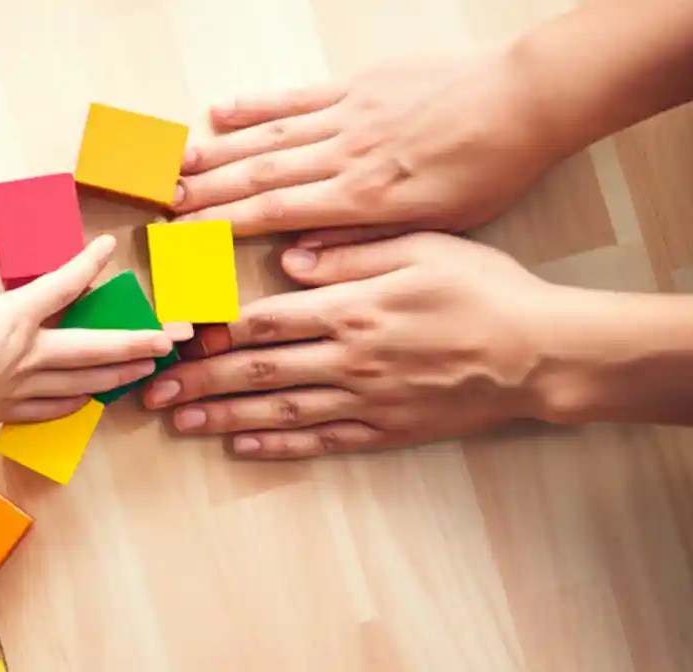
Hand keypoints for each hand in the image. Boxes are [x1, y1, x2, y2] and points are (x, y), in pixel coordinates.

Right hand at [0, 229, 191, 428]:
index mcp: (16, 317)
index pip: (62, 284)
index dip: (88, 263)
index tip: (110, 247)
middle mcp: (31, 352)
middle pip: (93, 346)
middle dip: (134, 342)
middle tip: (168, 340)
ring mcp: (25, 385)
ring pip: (83, 381)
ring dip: (117, 374)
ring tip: (144, 370)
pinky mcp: (12, 409)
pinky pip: (52, 408)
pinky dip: (73, 404)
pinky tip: (87, 402)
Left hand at [143, 233, 556, 458]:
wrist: (540, 354)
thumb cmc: (485, 289)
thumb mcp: (423, 247)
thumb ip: (352, 252)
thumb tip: (289, 258)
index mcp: (352, 306)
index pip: (265, 319)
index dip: (213, 329)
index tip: (174, 335)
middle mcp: (349, 357)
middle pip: (258, 370)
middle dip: (199, 381)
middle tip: (152, 392)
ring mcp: (366, 399)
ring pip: (279, 409)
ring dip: (224, 416)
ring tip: (180, 423)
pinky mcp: (386, 429)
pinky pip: (321, 439)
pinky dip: (279, 444)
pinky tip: (242, 445)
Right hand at [173, 54, 554, 241]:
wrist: (523, 102)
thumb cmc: (489, 171)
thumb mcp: (436, 225)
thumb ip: (364, 242)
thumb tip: (299, 259)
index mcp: (364, 199)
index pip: (277, 213)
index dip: (225, 226)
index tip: (188, 238)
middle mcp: (345, 156)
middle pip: (260, 175)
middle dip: (208, 193)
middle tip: (166, 207)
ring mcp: (348, 115)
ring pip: (270, 135)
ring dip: (219, 151)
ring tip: (178, 165)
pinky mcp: (358, 84)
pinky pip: (297, 96)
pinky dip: (257, 104)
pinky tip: (223, 111)